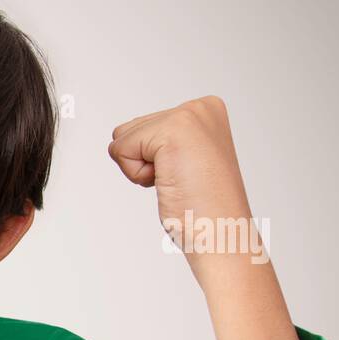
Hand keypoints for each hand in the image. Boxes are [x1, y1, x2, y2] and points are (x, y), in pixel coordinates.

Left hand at [108, 95, 260, 262]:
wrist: (220, 233)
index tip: (183, 174)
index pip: (142, 126)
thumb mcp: (179, 160)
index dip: (151, 159)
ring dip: (140, 169)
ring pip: (122, 138)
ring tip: (176, 180)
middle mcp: (199, 106)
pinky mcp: (172, 130)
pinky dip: (136, 174)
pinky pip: (121, 149)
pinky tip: (171, 181)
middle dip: (143, 162)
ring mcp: (188, 115)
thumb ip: (156, 140)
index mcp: (205, 110)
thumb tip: (118, 138)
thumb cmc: (201, 208)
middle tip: (179, 180)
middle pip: (129, 129)